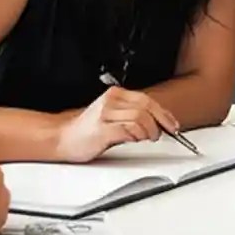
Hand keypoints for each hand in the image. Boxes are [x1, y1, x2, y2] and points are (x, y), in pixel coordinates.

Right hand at [56, 86, 180, 162]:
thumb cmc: (88, 131)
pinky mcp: (102, 129)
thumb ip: (132, 116)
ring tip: (146, 138)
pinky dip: (137, 135)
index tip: (172, 125)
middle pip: (146, 106)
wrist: (62, 139)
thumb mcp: (112, 117)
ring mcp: (105, 114)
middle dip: (160, 121)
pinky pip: (128, 129)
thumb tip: (157, 122)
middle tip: (162, 133)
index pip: (146, 100)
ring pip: (140, 117)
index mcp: (114, 95)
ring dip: (149, 131)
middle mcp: (110, 101)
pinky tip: (134, 139)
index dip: (163, 113)